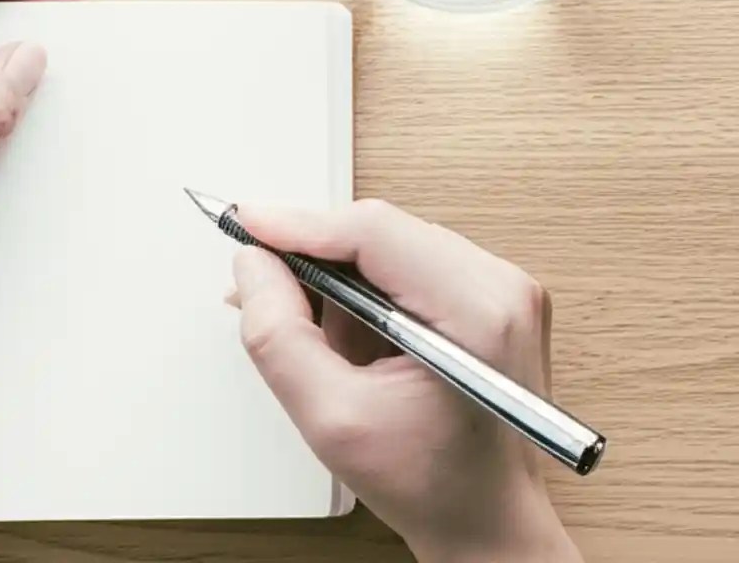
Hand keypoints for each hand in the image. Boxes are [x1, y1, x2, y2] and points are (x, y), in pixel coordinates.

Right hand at [229, 200, 582, 562]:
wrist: (488, 522)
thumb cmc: (430, 484)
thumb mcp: (331, 418)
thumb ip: (279, 335)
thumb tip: (253, 267)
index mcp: (479, 314)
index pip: (374, 232)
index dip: (300, 225)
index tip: (245, 225)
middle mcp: (502, 287)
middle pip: (381, 232)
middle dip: (314, 255)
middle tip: (262, 288)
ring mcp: (502, 289)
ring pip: (390, 245)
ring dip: (338, 277)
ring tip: (315, 335)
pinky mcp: (490, 297)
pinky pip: (408, 264)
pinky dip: (364, 289)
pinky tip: (344, 334)